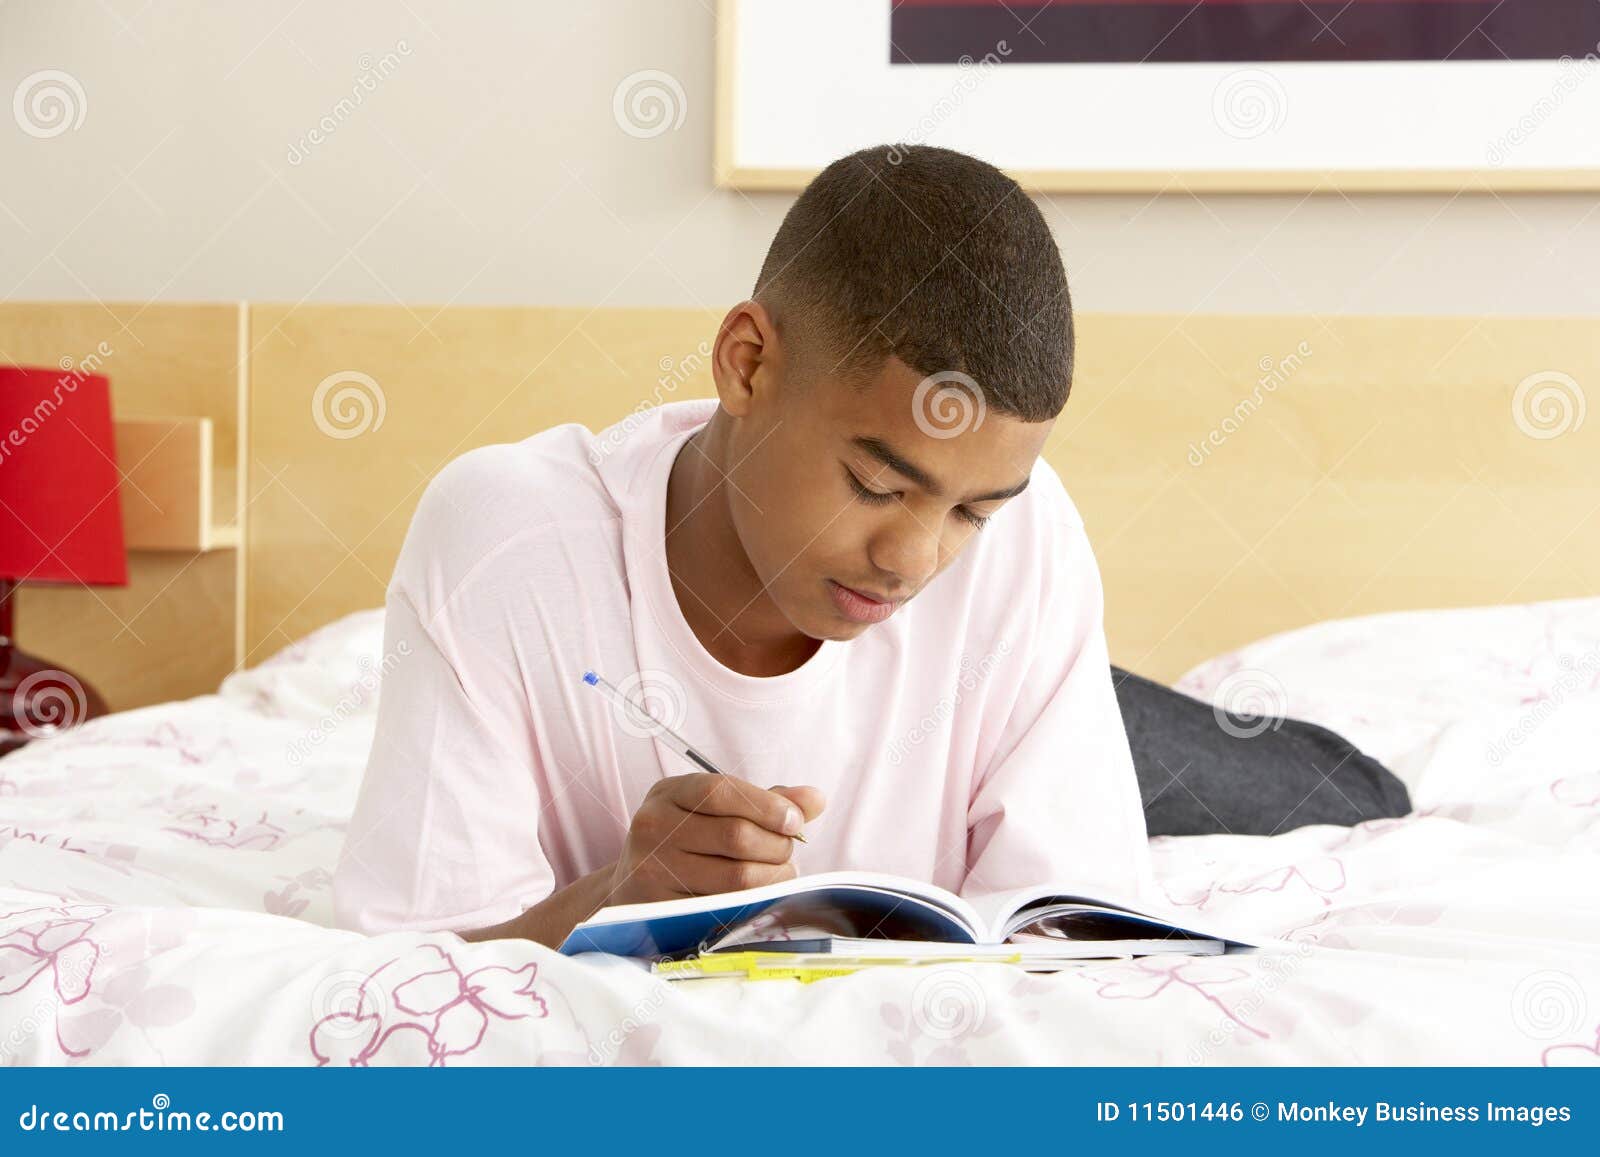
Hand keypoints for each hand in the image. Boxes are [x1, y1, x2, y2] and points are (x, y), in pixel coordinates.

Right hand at [607, 774, 825, 904]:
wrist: (631, 889)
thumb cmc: (684, 843)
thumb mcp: (712, 811)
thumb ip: (763, 802)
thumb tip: (814, 798)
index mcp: (668, 793)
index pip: (721, 791)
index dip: (767, 806)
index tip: (796, 820)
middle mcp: (654, 826)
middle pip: (736, 835)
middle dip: (777, 845)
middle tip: (788, 851)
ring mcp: (653, 870)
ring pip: (738, 875)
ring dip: (774, 876)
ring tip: (779, 872)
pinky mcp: (662, 908)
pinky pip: (726, 907)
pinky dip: (755, 901)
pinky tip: (759, 894)